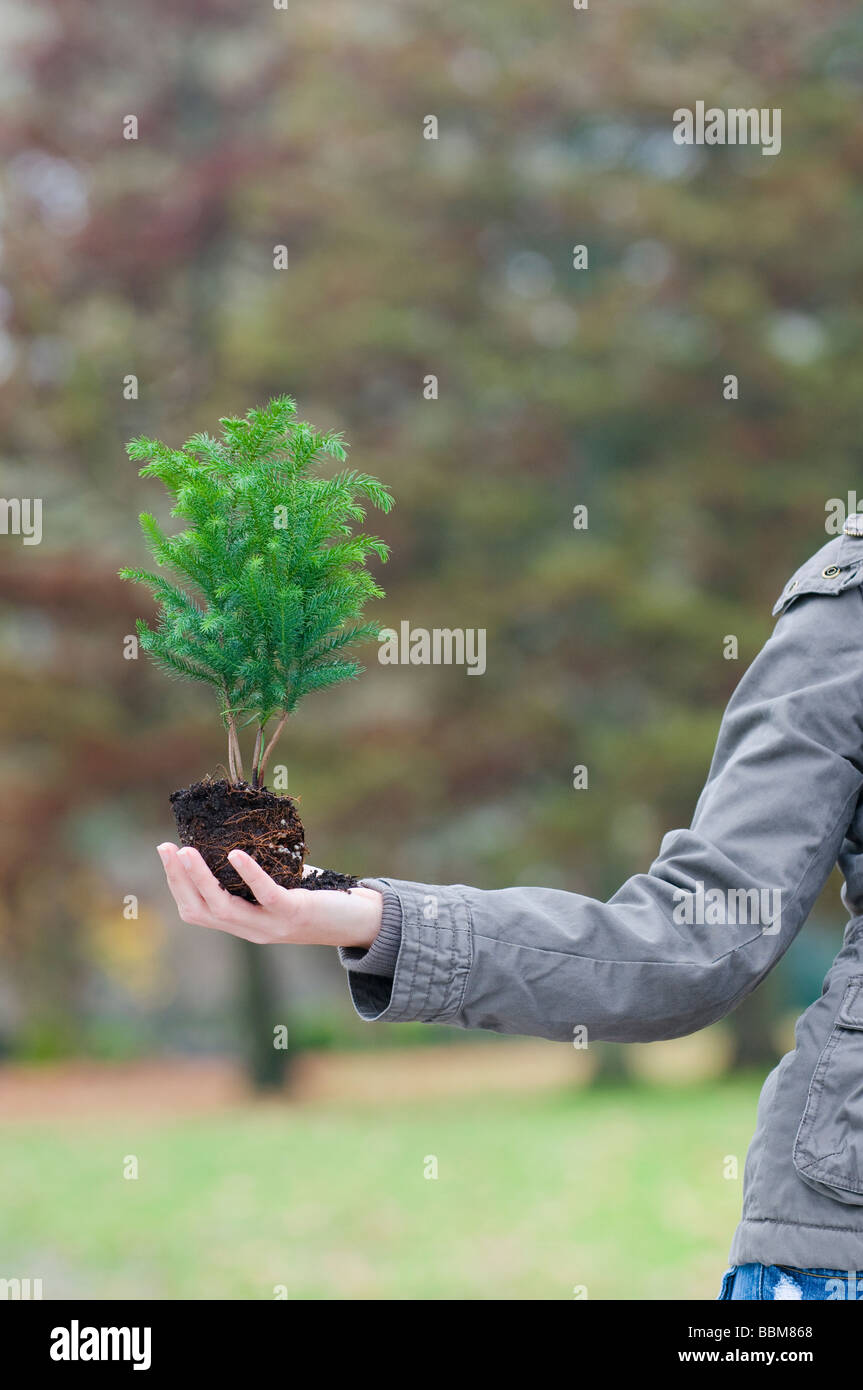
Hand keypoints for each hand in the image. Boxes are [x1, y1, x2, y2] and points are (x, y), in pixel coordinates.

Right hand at [156, 843, 382, 948]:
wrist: (356, 923)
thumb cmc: (316, 897)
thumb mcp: (278, 885)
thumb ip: (255, 870)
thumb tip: (231, 830)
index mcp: (242, 924)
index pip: (196, 911)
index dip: (177, 884)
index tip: (167, 854)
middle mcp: (250, 930)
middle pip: (200, 910)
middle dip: (178, 879)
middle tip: (166, 848)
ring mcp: (269, 926)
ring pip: (222, 907)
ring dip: (199, 878)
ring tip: (185, 852)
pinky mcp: (292, 914)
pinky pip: (264, 895)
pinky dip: (247, 874)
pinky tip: (234, 854)